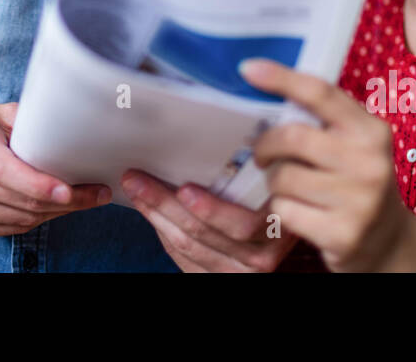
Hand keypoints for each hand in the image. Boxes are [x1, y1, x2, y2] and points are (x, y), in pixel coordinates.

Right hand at [0, 101, 111, 238]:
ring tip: (82, 200)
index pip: (10, 174)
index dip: (43, 185)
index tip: (72, 190)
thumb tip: (66, 125)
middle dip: (67, 201)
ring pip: (20, 220)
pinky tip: (51, 208)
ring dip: (55, 213)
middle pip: (23, 201)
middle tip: (98, 194)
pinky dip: (33, 220)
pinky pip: (9, 229)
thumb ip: (27, 120)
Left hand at [121, 169, 299, 271]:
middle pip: (205, 232)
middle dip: (166, 203)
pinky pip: (185, 259)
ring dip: (156, 215)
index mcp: (279, 226)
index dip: (211, 208)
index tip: (183, 187)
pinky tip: (150, 211)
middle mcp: (262, 254)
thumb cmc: (278, 201)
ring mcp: (240, 269)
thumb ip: (259, 172)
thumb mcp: (279, 186)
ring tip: (136, 189)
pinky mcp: (220, 278)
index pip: (242, 222)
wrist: (276, 243)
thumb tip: (216, 137)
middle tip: (138, 179)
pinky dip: (163, 233)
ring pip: (189, 245)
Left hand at [239, 58, 414, 271]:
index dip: (281, 78)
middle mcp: (370, 162)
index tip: (247, 69)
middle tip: (262, 153)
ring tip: (288, 186)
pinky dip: (282, 209)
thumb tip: (263, 87)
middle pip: (292, 137)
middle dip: (266, 144)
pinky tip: (300, 211)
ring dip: (274, 181)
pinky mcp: (343, 235)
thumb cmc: (357, 180)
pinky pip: (285, 211)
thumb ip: (322, 120)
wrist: (388, 241)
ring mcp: (359, 201)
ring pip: (283, 177)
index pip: (321, 93)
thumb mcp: (354, 144)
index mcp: (371, 130)